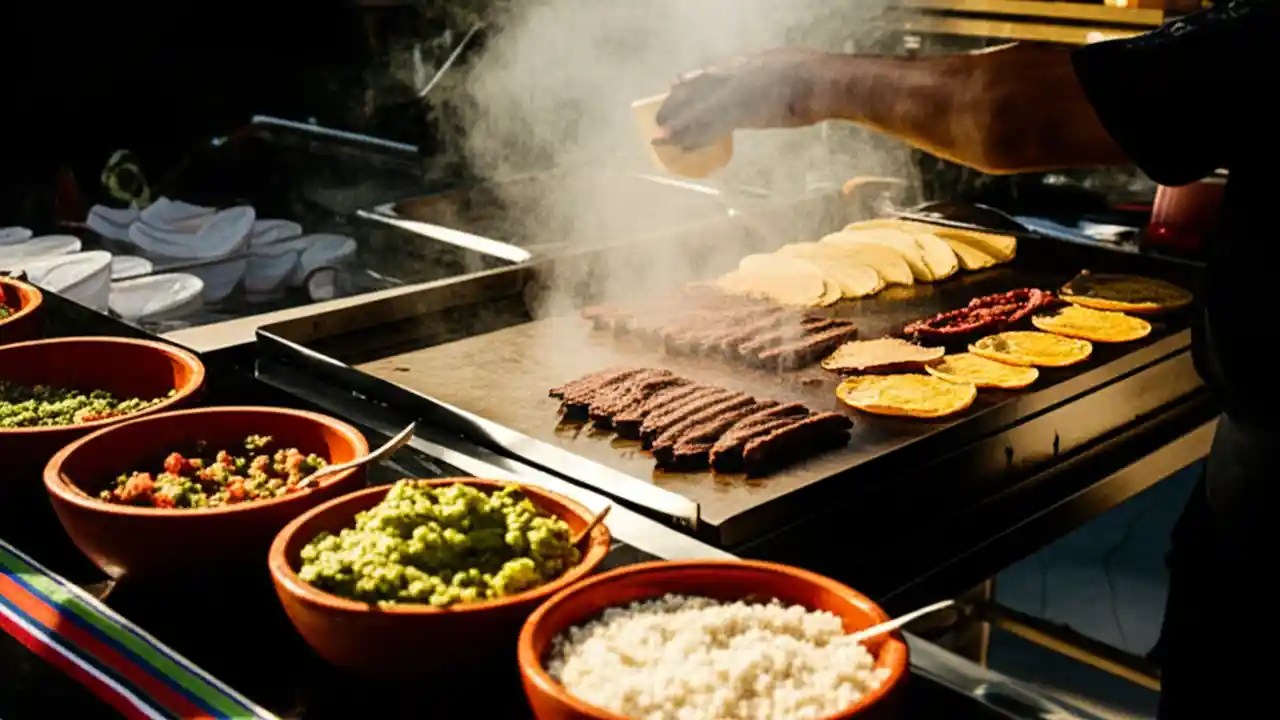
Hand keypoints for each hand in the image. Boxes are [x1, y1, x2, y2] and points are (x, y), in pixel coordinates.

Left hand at [655, 48, 834, 150]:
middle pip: (698, 91)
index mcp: (745, 64)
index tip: (673, 87)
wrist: (824, 82)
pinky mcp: (749, 115)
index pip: (710, 73)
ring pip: (702, 112)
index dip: (690, 82)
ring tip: (661, 139)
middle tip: (659, 120)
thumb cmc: (810, 73)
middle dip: (677, 106)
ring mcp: (741, 94)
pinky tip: (685, 147)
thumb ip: (762, 69)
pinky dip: (700, 138)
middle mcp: (737, 75)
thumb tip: (757, 76)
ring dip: (681, 127)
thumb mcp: (779, 63)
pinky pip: (717, 129)